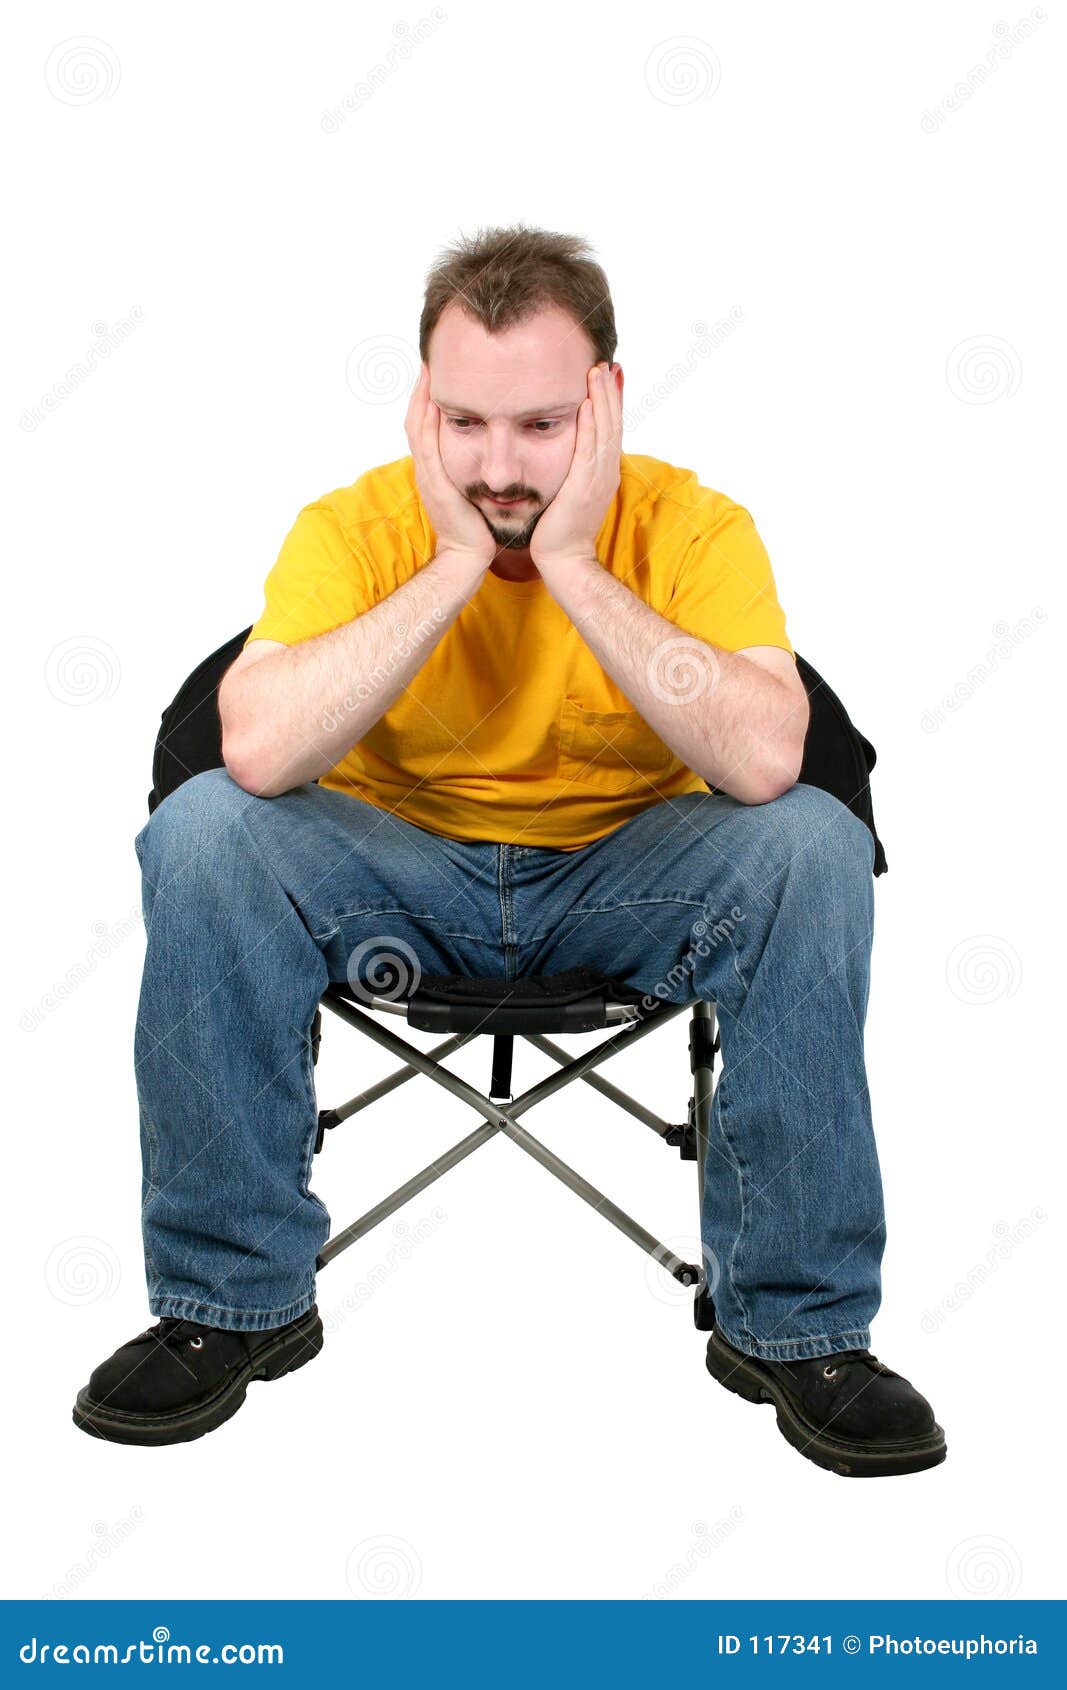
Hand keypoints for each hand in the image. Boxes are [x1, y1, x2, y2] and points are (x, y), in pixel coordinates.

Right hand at [404, 363, 496, 570]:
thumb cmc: (477, 528)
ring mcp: (428, 474)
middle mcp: (428, 468)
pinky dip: (426, 420)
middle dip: (421, 390)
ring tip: (427, 370)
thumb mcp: (474, 493)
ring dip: (420, 397)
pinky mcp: (435, 482)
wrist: (468, 556)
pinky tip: (432, 400)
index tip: (436, 373)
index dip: (428, 399)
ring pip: (417, 426)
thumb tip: (492, 456)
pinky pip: (426, 444)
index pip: (427, 426)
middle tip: (428, 361)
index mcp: (436, 469)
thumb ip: (476, 473)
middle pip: (417, 419)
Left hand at [529, 361, 621, 573]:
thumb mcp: (570, 493)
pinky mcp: (585, 486)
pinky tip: (589, 403)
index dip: (611, 401)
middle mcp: (606, 472)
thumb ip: (573, 470)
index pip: (610, 429)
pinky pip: (590, 449)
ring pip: (606, 430)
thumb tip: (568, 453)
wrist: (563, 560)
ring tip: (599, 371)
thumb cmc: (560, 529)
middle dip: (610, 391)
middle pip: (613, 423)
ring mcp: (598, 478)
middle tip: (606, 362)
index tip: (607, 375)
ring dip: (603, 399)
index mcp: (603, 472)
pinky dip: (592, 424)